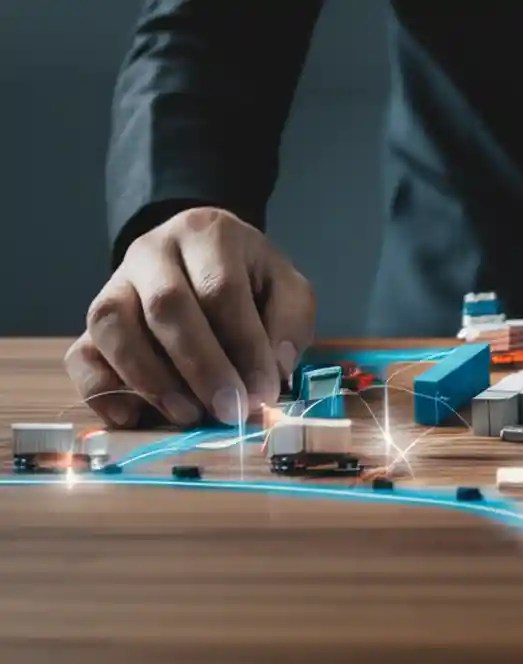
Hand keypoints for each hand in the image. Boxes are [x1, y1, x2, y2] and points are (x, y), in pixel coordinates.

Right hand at [65, 207, 314, 426]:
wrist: (205, 263)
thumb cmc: (251, 281)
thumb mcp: (287, 290)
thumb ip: (290, 323)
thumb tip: (273, 370)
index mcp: (206, 234)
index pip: (220, 289)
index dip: (244, 346)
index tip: (263, 392)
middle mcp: (151, 251)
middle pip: (166, 306)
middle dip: (201, 366)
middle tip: (229, 410)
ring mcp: (113, 285)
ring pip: (113, 327)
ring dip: (151, 380)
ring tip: (189, 415)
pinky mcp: (89, 323)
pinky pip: (80, 357)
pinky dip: (102, 391)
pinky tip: (134, 418)